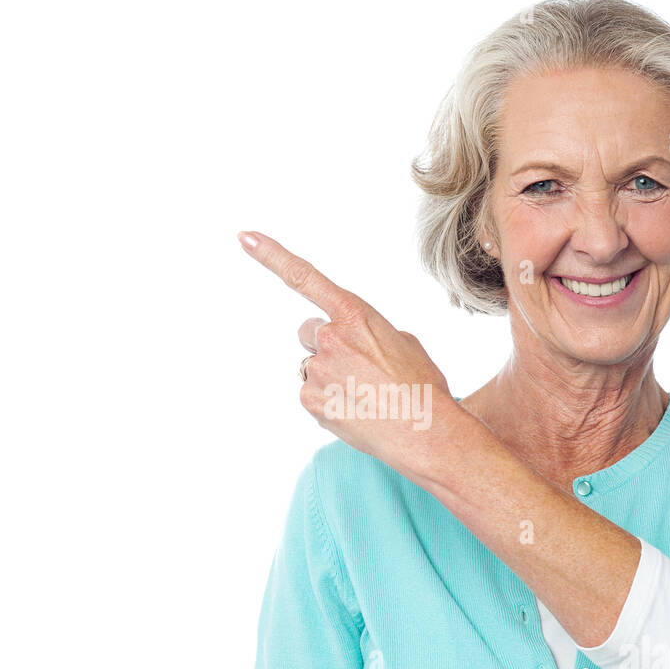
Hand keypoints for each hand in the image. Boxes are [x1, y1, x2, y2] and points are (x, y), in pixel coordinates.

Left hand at [237, 229, 457, 477]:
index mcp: (355, 314)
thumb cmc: (422, 386)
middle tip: (359, 369)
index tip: (244, 237)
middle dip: (327, 346)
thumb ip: (370, 331)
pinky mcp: (310, 400)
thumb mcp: (404, 342)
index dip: (270, 255)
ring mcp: (317, 369)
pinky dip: (329, 403)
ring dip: (331, 378)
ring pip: (313, 368)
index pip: (304, 277)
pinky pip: (312, 395)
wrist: (425, 431)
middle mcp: (330, 337)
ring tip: (366, 395)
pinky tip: (356, 411)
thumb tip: (356, 343)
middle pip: (309, 333)